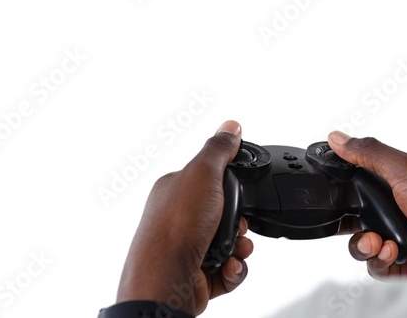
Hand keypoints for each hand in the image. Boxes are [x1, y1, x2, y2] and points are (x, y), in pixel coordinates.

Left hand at [116, 121, 253, 315]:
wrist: (166, 280)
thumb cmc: (175, 227)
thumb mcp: (202, 174)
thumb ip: (219, 150)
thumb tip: (230, 127)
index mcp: (176, 191)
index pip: (210, 179)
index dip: (230, 185)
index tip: (239, 190)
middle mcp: (180, 219)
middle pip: (224, 213)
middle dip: (240, 220)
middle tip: (238, 223)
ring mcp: (188, 248)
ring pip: (230, 241)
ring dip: (241, 245)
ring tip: (236, 248)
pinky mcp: (199, 274)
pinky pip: (229, 268)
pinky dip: (235, 267)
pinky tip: (229, 265)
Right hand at [329, 131, 406, 279]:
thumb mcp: (404, 169)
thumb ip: (369, 153)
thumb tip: (337, 137)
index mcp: (398, 182)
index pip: (360, 183)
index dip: (343, 188)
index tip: (329, 192)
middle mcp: (397, 209)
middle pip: (356, 216)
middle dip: (347, 222)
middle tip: (350, 222)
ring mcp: (399, 238)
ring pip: (362, 243)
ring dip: (364, 244)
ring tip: (378, 242)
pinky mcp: (401, 264)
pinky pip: (374, 265)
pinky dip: (378, 260)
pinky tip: (391, 252)